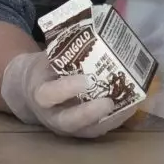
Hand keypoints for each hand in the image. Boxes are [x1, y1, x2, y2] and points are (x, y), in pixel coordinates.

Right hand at [0, 51, 132, 139]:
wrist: (31, 90)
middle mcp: (52, 115)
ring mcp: (66, 126)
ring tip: (130, 105)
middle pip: (69, 121)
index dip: (67, 89)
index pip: (49, 95)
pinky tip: (131, 107)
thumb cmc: (44, 69)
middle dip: (91, 113)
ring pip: (87, 130)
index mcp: (40, 94)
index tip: (87, 79)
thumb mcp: (46, 58)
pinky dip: (116, 120)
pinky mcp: (80, 130)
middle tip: (109, 101)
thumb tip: (90, 32)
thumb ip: (63, 52)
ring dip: (110, 119)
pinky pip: (98, 129)